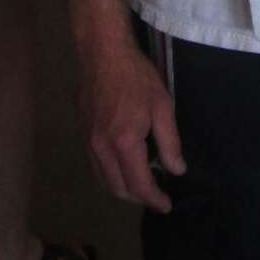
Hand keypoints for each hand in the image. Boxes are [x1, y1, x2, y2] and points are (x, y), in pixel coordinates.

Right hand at [78, 37, 185, 211]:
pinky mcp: (82, 135)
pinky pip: (96, 166)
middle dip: (138, 198)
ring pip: (103, 180)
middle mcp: (101, 148)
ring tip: (142, 185)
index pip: (139, 184)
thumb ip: (170, 142)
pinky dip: (111, 175)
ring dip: (123, 189)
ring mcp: (88, 142)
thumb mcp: (162, 107)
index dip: (154, 199)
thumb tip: (176, 170)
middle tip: (157, 196)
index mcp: (124, 142)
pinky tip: (124, 167)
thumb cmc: (136, 77)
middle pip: (118, 189)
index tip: (166, 206)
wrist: (102, 54)